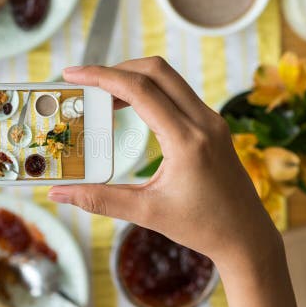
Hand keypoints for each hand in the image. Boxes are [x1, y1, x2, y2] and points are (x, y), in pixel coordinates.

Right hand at [48, 57, 279, 265]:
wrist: (247, 236)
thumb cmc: (202, 227)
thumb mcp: (146, 213)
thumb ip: (99, 199)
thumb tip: (59, 193)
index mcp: (187, 141)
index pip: (140, 90)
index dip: (102, 76)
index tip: (73, 75)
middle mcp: (203, 122)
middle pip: (156, 70)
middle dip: (116, 69)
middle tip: (85, 83)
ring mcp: (211, 120)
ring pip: (168, 78)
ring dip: (133, 78)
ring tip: (103, 97)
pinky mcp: (212, 125)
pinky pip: (178, 92)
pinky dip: (149, 91)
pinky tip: (129, 108)